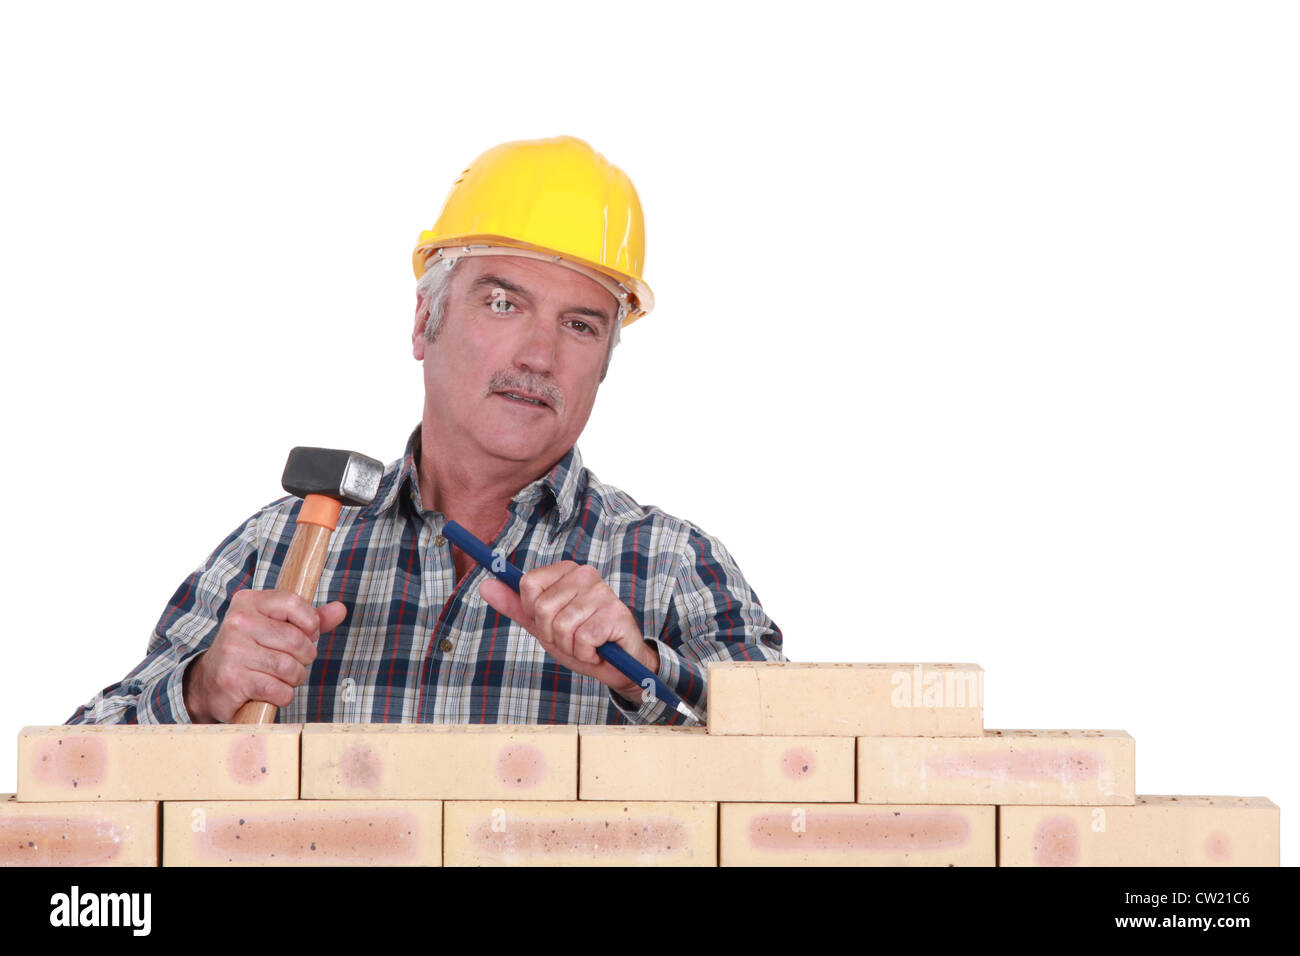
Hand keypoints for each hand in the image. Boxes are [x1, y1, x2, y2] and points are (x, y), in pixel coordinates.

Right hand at [182, 589, 346, 722]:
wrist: (209, 684)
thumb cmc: (251, 651)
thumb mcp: (277, 628)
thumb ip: (310, 619)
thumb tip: (340, 609)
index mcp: (248, 602)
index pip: (293, 602)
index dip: (310, 623)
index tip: (307, 635)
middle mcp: (237, 622)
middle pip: (296, 640)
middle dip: (305, 657)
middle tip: (294, 662)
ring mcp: (233, 651)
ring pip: (290, 667)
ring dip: (295, 678)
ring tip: (284, 677)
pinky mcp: (233, 679)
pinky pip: (278, 689)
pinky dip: (283, 695)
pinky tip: (273, 692)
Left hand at [478, 561, 658, 699]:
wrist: (618, 666)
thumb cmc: (581, 641)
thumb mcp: (543, 624)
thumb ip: (515, 605)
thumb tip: (485, 585)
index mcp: (566, 571)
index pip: (528, 584)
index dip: (534, 613)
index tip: (550, 622)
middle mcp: (586, 574)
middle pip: (542, 608)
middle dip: (552, 634)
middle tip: (572, 638)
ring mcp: (602, 593)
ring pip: (561, 626)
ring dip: (570, 646)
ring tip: (586, 644)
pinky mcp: (615, 614)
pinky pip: (582, 640)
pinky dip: (586, 654)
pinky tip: (598, 650)